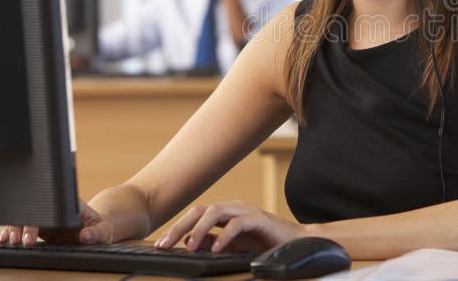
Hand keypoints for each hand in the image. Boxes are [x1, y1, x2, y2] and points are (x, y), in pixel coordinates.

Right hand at [0, 199, 112, 246]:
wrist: (96, 231)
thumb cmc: (100, 227)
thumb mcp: (104, 230)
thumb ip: (96, 233)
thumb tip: (85, 236)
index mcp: (71, 205)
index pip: (55, 205)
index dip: (44, 214)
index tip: (37, 225)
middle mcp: (56, 210)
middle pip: (36, 211)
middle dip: (26, 224)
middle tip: (22, 240)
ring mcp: (46, 219)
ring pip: (26, 219)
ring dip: (16, 229)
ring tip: (12, 241)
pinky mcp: (40, 228)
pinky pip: (24, 229)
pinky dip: (14, 233)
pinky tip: (7, 239)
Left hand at [154, 200, 304, 252]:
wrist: (295, 242)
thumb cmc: (265, 243)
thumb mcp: (233, 246)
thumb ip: (214, 242)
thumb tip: (190, 243)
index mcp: (226, 213)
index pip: (196, 215)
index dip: (177, 228)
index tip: (161, 245)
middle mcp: (234, 208)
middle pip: (200, 210)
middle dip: (180, 226)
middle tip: (164, 244)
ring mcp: (246, 211)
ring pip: (215, 212)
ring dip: (198, 229)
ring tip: (189, 247)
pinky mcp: (259, 220)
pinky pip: (237, 224)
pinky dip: (224, 236)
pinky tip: (216, 249)